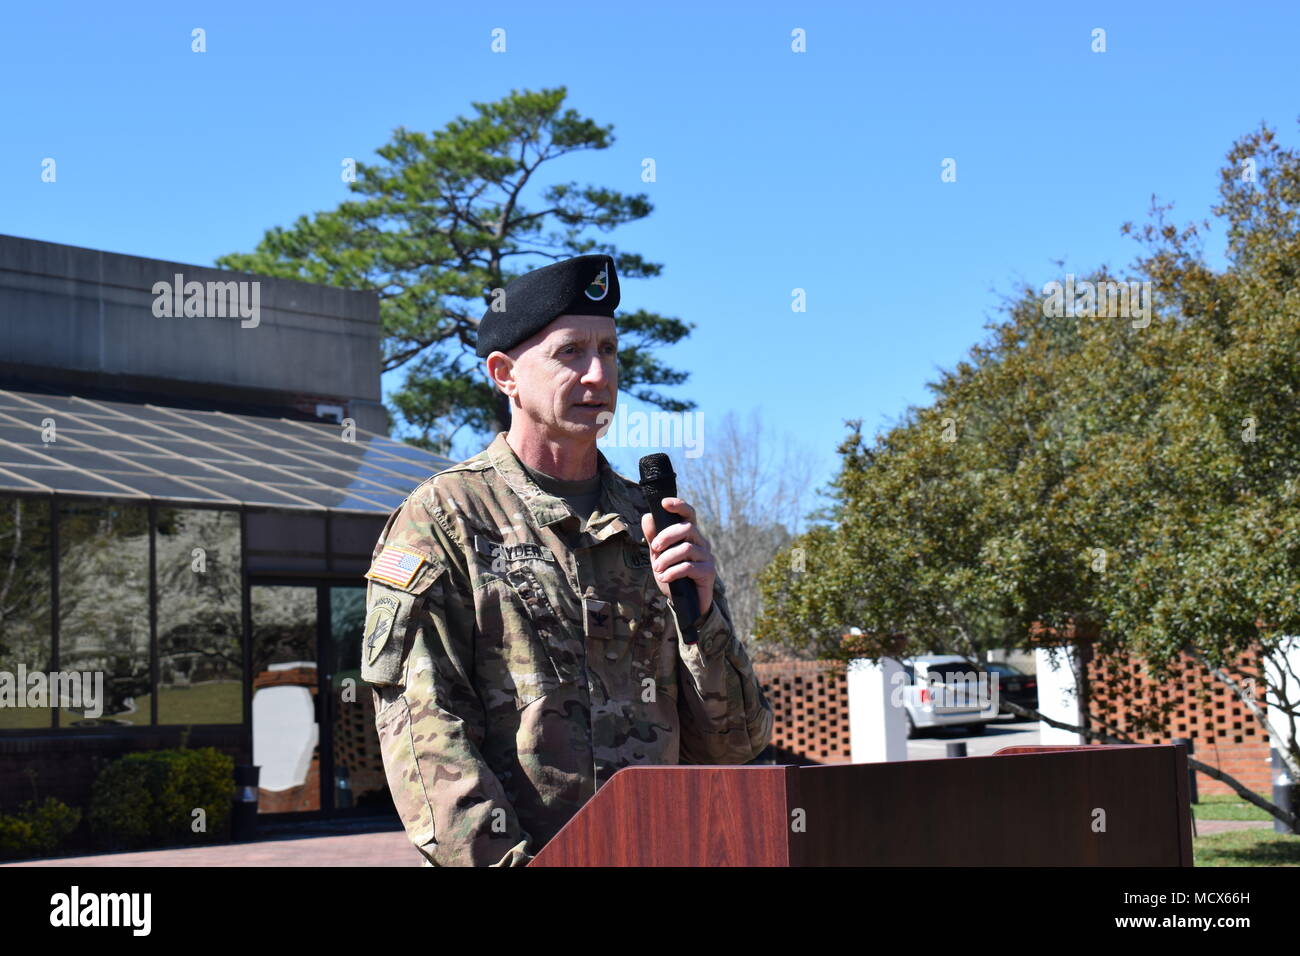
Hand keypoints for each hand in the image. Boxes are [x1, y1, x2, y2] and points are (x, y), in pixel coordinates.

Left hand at [640, 497, 714, 617]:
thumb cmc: (673, 576)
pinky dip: (673, 572)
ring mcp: (706, 557)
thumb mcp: (659, 556)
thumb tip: (647, 517)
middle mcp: (701, 542)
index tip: (664, 503)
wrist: (685, 604)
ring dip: (667, 559)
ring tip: (657, 569)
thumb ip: (654, 538)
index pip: (689, 514)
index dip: (679, 506)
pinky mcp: (708, 572)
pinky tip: (664, 578)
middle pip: (687, 528)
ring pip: (687, 548)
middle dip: (667, 536)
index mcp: (690, 535)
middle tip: (654, 548)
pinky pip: (689, 567)